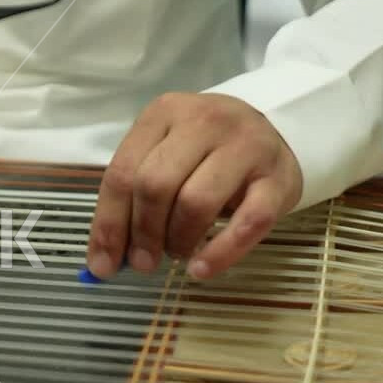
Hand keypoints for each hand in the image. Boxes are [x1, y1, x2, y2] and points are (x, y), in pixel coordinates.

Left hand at [86, 92, 302, 280]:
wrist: (272, 132)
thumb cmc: (203, 152)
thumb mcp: (163, 158)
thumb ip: (131, 200)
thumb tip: (103, 261)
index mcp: (163, 113)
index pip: (122, 173)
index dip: (109, 224)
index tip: (102, 264)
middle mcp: (204, 121)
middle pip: (156, 185)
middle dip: (142, 233)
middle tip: (143, 262)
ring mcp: (246, 146)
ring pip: (197, 202)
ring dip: (178, 240)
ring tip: (176, 253)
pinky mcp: (279, 176)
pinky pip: (249, 222)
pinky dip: (221, 252)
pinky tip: (201, 269)